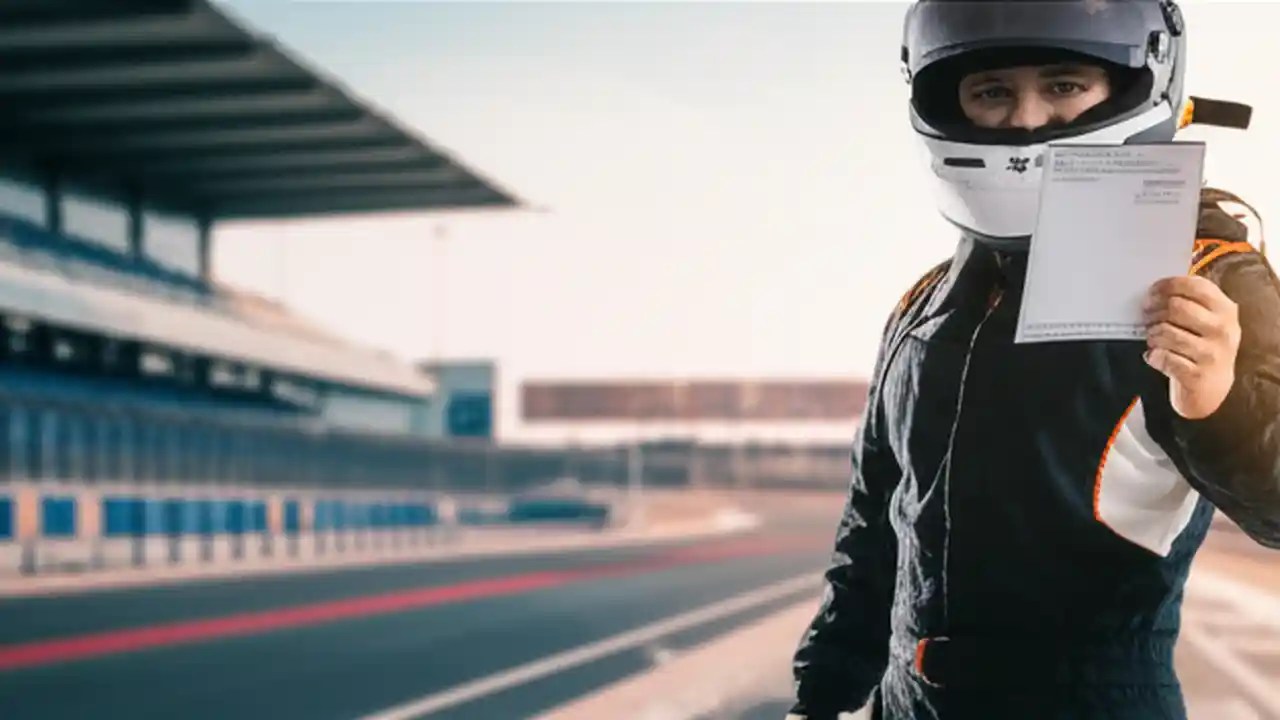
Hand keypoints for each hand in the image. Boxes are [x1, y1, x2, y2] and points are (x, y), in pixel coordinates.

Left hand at [1142, 276, 1240, 418]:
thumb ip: (1189, 302)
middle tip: (1146, 318)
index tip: (1151, 293)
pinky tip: (1155, 357)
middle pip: (1176, 307)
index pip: (1195, 286)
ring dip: (1152, 335)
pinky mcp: (1198, 375)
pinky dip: (1153, 356)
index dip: (1167, 286)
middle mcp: (1223, 330)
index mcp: (1225, 309)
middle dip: (1154, 311)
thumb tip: (1156, 289)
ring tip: (1153, 339)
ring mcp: (1213, 354)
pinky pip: (1163, 357)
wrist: (1213, 389)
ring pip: (1167, 332)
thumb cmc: (1202, 348)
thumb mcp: (1206, 321)